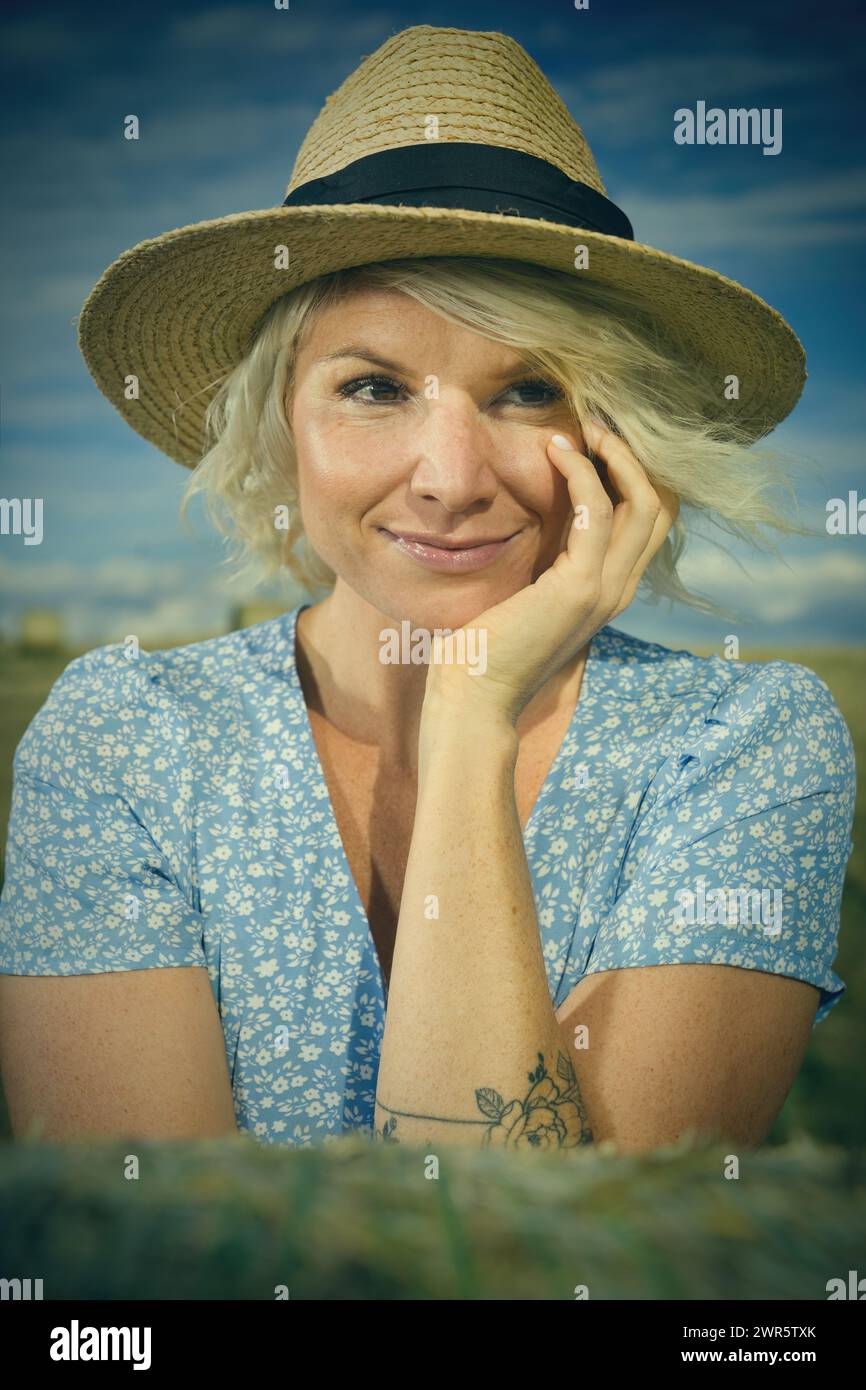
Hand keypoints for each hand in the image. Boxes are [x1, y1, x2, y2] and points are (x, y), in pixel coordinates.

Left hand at [424, 417, 679, 725]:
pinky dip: (582, 476)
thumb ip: (548, 562)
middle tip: (597, 425)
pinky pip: (597, 515)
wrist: (475, 696)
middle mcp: (619, 591)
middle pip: (661, 507)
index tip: (600, 443)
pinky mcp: (578, 589)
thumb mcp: (529, 594)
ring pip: (642, 504)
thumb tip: (539, 518)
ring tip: (582, 429)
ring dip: (615, 456)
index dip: (637, 475)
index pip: (654, 523)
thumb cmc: (488, 647)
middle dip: (635, 457)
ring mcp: (604, 591)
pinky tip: (557, 454)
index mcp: (610, 591)